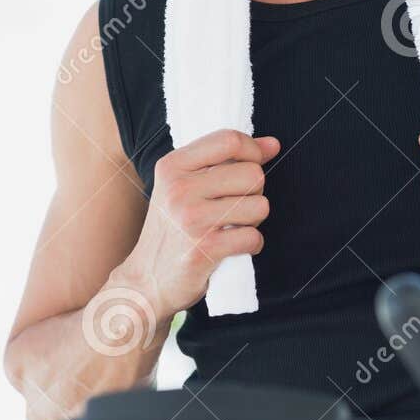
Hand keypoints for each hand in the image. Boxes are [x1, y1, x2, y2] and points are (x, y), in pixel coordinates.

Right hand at [112, 128, 279, 317]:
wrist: (147, 279)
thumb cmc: (172, 230)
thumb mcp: (183, 187)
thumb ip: (224, 161)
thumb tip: (273, 145)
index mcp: (172, 166)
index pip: (228, 140)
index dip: (253, 150)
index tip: (255, 162)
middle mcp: (179, 189)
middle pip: (252, 174)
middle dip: (255, 192)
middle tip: (236, 207)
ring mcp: (191, 219)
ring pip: (259, 205)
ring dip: (254, 220)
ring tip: (233, 227)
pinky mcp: (204, 249)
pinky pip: (253, 237)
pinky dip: (252, 244)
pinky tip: (234, 247)